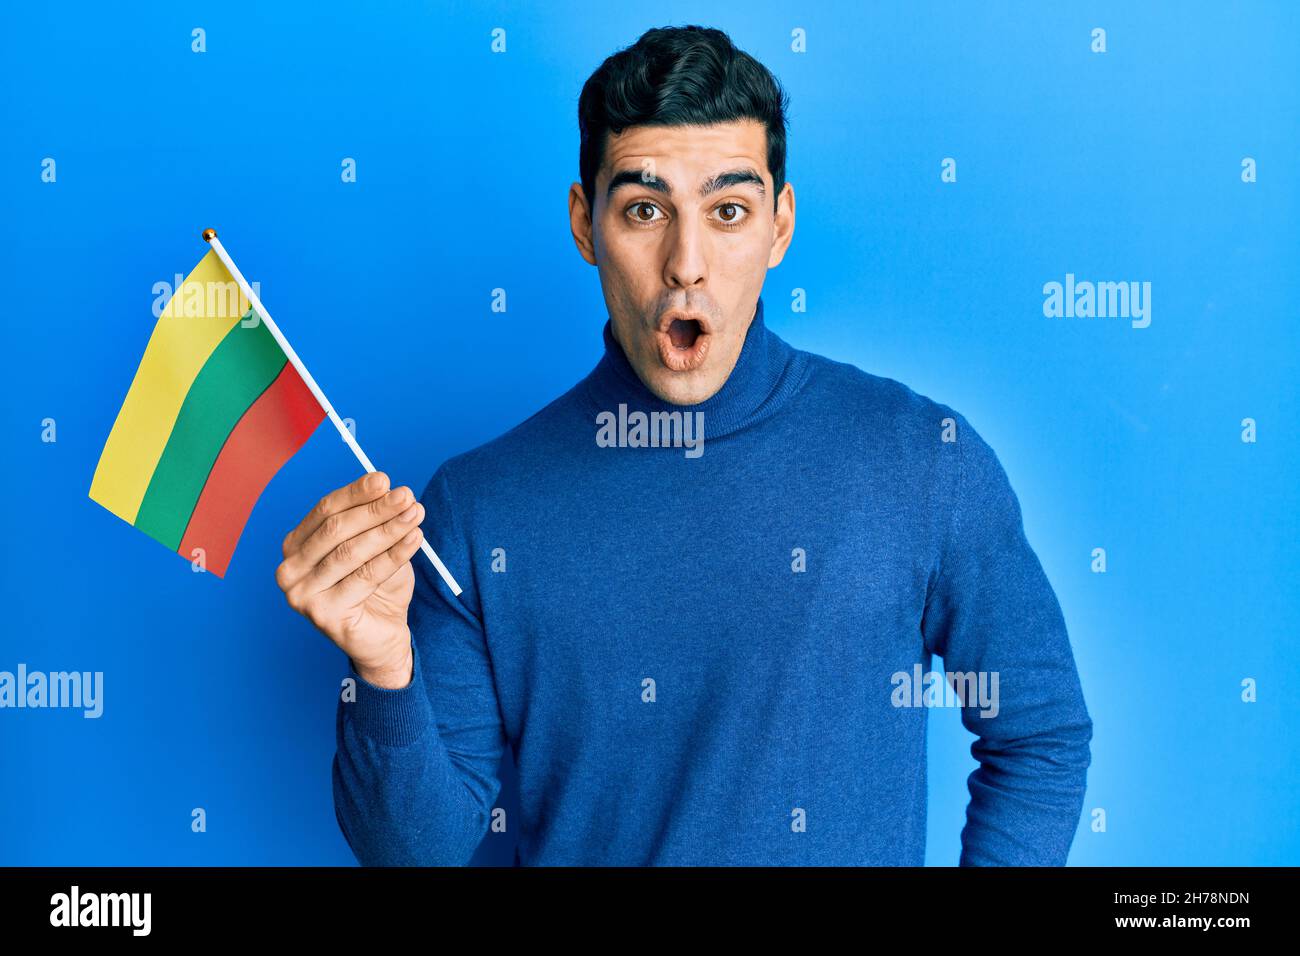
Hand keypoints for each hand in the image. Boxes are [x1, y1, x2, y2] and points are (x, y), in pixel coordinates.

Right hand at [276, 471, 425, 688]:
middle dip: (375, 509)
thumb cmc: (376, 587)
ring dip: (387, 529)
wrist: (383, 637)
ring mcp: (301, 594)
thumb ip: (374, 520)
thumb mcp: (375, 546)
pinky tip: (413, 539)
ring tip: (415, 514)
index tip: (385, 480)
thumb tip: (388, 487)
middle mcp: (289, 569)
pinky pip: (365, 576)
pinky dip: (393, 555)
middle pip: (336, 529)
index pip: (324, 510)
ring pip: (351, 552)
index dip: (356, 493)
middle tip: (407, 496)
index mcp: (296, 546)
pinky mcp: (322, 614)